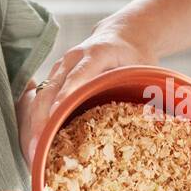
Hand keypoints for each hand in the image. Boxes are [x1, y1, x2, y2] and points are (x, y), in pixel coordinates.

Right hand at [22, 26, 155, 165]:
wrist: (123, 34)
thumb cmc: (136, 57)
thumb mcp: (146, 69)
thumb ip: (146, 91)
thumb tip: (157, 124)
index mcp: (96, 53)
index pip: (76, 78)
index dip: (64, 101)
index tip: (54, 123)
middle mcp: (71, 59)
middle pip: (49, 91)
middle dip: (41, 122)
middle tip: (38, 151)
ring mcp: (59, 68)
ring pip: (39, 98)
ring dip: (33, 126)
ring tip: (33, 156)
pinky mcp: (54, 78)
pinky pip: (40, 101)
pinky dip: (35, 122)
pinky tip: (36, 145)